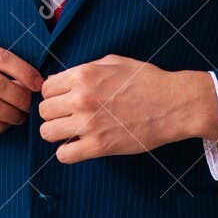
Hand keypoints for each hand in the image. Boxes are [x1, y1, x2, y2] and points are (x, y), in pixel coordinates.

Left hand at [38, 56, 217, 163]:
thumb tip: (61, 79)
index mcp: (83, 75)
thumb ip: (85, 69)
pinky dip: (67, 153)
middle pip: (44, 110)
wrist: (173, 104)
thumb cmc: (147, 81)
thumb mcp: (114, 62)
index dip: (54, 95)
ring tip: (71, 132)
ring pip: (47, 132)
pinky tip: (78, 147)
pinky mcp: (99, 146)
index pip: (46, 88)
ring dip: (57, 133)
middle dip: (54, 113)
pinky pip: (64, 155)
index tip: (63, 100)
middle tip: (68, 117)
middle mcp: (81, 98)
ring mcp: (89, 123)